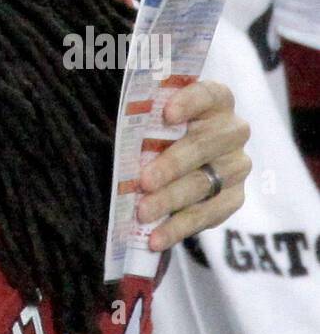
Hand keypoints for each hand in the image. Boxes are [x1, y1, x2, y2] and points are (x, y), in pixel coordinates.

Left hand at [136, 79, 249, 249]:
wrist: (172, 168)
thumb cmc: (152, 134)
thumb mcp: (145, 120)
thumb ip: (137, 118)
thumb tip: (97, 122)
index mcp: (214, 101)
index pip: (209, 95)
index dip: (191, 102)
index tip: (166, 114)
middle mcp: (232, 131)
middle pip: (206, 144)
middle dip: (173, 164)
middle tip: (144, 181)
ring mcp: (236, 165)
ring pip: (205, 183)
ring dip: (171, 200)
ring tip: (142, 213)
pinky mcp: (233, 197)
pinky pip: (208, 215)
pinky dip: (178, 228)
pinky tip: (155, 238)